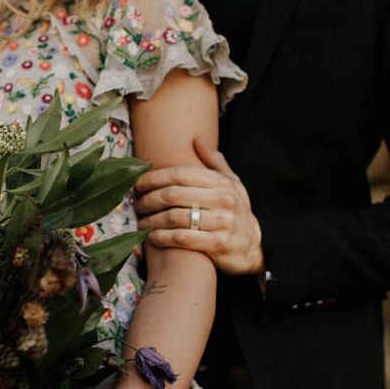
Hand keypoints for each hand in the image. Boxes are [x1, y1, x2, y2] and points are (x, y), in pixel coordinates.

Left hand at [134, 138, 264, 275]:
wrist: (253, 247)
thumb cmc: (236, 211)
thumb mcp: (232, 184)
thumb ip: (215, 162)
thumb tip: (197, 140)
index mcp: (222, 182)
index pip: (180, 174)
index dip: (154, 177)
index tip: (137, 183)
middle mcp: (223, 200)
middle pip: (173, 195)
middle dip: (149, 199)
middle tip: (136, 204)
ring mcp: (222, 223)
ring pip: (174, 217)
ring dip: (151, 220)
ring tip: (140, 221)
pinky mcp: (218, 245)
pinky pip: (182, 239)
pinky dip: (162, 237)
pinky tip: (151, 236)